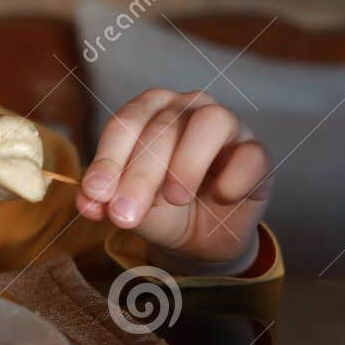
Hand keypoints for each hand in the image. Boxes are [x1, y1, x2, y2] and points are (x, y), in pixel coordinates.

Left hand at [75, 89, 271, 269]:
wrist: (198, 236)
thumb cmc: (157, 207)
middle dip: (139, 175)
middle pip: (162, 129)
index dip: (108, 159)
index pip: (125, 123)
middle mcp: (187, 107)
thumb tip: (87, 202)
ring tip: (175, 198)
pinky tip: (221, 197)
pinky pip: (251, 155)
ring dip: (188, 163)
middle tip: (125, 214)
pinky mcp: (257, 152)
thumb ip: (104, 200)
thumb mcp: (126, 206)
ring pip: (211, 122)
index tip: (96, 194)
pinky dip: (234, 177)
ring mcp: (227, 126)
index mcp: (148, 111)